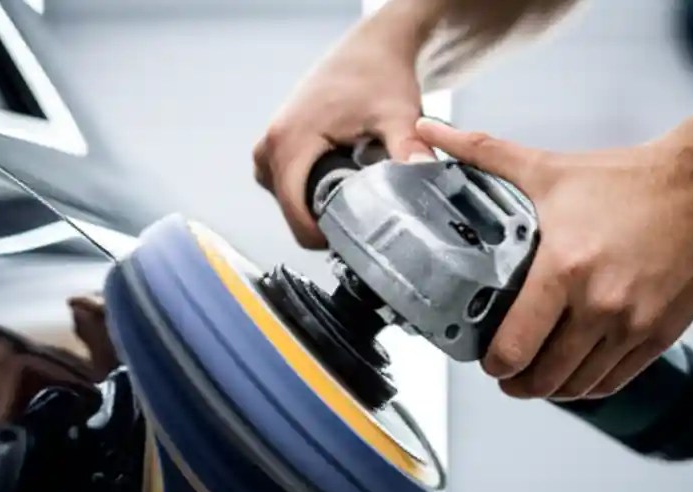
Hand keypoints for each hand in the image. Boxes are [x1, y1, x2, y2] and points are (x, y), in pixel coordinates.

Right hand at [254, 11, 434, 248]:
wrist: (371, 49)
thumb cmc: (379, 75)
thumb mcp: (398, 114)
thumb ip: (409, 147)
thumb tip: (421, 176)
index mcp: (290, 141)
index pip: (294, 214)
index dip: (322, 237)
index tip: (353, 241)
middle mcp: (271, 143)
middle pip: (290, 210)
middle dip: (322, 222)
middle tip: (361, 219)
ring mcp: (271, 142)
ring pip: (286, 198)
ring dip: (316, 206)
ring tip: (353, 198)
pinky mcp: (278, 141)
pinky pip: (285, 182)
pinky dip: (309, 190)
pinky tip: (340, 184)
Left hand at [416, 119, 692, 398]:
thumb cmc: (627, 181)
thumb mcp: (547, 167)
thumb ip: (482, 153)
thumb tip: (430, 130)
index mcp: (564, 268)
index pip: (514, 346)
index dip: (493, 363)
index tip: (487, 358)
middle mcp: (599, 304)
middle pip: (543, 378)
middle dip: (516, 382)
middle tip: (506, 372)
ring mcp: (632, 325)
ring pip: (578, 386)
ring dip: (551, 387)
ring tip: (536, 374)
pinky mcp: (659, 336)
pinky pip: (614, 382)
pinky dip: (588, 385)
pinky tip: (575, 372)